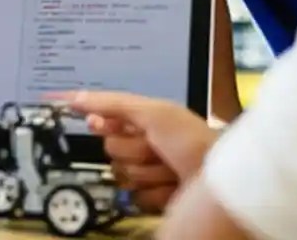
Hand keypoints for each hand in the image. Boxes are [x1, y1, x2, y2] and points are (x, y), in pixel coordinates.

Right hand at [67, 91, 217, 211]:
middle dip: (133, 150)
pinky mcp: (154, 199)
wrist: (220, 180)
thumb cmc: (193, 140)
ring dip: (147, 172)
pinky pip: (135, 197)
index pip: (105, 119)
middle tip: (156, 148)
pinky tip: (173, 187)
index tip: (98, 124)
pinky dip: (154, 193)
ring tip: (171, 169)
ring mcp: (149, 173)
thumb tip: (76, 97)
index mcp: (144, 120)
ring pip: (122, 175)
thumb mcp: (153, 112)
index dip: (101, 123)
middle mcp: (145, 145)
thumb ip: (113, 103)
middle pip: (111, 149)